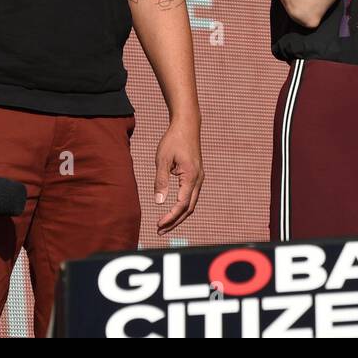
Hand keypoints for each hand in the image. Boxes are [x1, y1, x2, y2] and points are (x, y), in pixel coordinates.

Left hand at [153, 116, 203, 234]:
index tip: (158, 224)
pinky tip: (172, 210)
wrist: (187, 126)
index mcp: (191, 176)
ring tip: (164, 224)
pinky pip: (191, 196)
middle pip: (189, 208)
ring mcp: (199, 178)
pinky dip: (182, 207)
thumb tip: (159, 202)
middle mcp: (198, 180)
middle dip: (175, 221)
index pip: (182, 204)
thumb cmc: (173, 140)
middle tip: (159, 231)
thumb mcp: (162, 159)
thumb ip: (160, 181)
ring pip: (191, 204)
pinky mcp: (196, 176)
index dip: (170, 217)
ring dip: (179, 216)